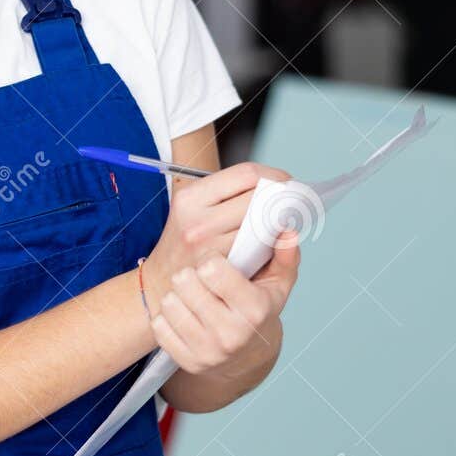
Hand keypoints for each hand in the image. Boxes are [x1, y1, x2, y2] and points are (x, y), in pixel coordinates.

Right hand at [139, 160, 288, 310]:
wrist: (164, 280)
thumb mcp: (196, 205)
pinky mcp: (222, 270)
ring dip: (279, 222)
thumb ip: (233, 192)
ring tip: (280, 220)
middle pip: (260, 199)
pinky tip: (268, 242)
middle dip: (282, 198)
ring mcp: (210, 249)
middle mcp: (197, 222)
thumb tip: (281, 184)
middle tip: (291, 201)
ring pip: (264, 226)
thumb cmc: (187, 239)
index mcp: (191, 196)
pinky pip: (261, 250)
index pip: (246, 174)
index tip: (285, 181)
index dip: (274, 175)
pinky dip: (271, 244)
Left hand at [149, 231, 301, 376]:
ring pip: (169, 302)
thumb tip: (287, 231)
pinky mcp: (187, 362)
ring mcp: (208, 351)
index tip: (215, 265)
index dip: (211, 261)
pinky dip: (166, 318)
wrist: (247, 357)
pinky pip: (158, 325)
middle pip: (185, 282)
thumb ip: (285, 255)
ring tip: (192, 298)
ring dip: (177, 296)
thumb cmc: (259, 310)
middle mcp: (232, 334)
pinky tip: (184, 317)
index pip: (212, 269)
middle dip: (190, 275)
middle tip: (200, 281)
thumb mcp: (277, 283)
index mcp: (254, 310)